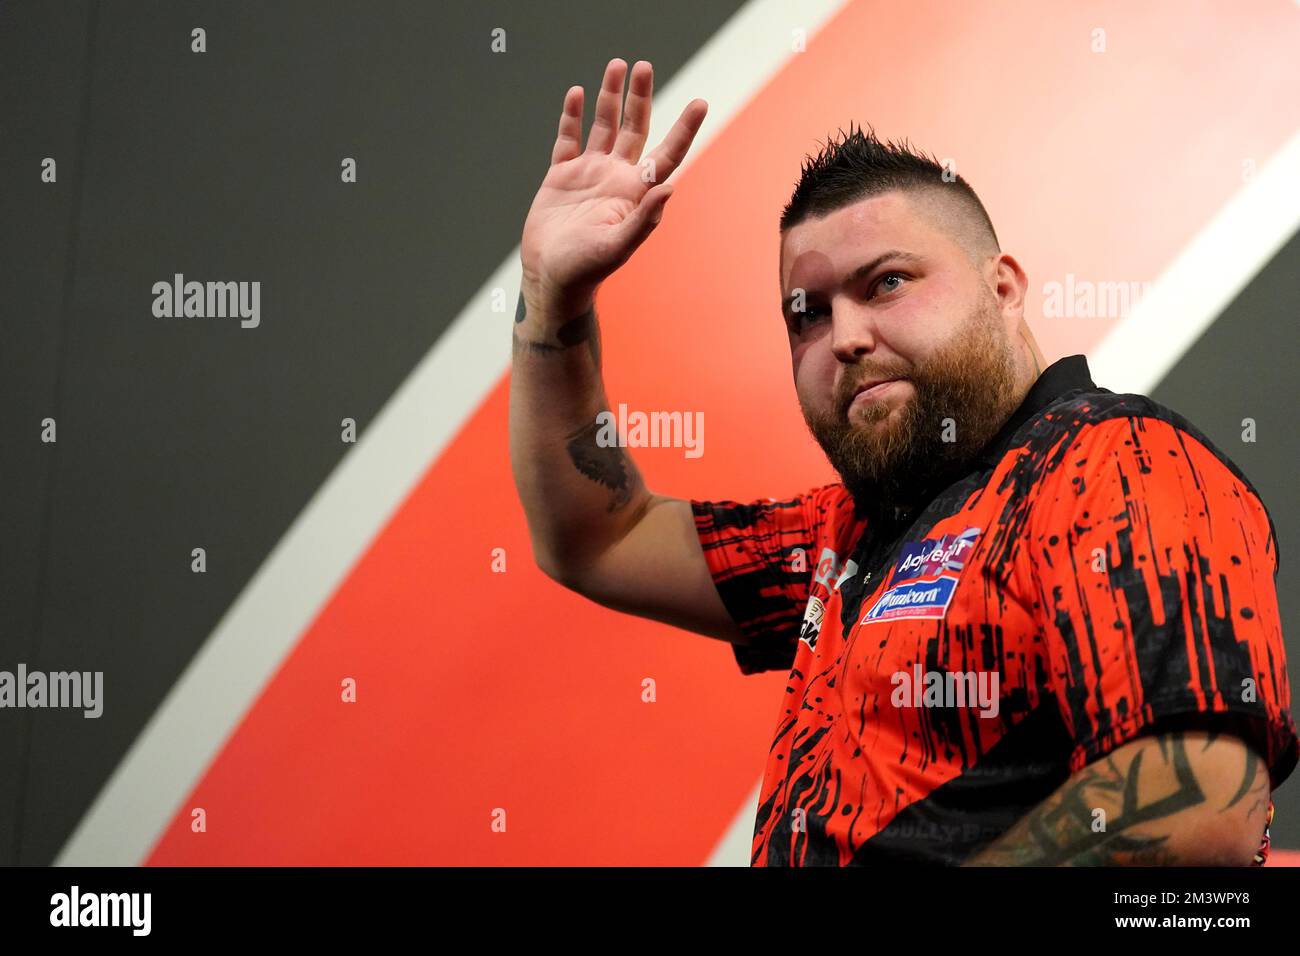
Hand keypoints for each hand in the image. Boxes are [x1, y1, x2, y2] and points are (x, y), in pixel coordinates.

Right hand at [520, 58, 707, 316]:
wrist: (552, 278)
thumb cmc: (587, 269)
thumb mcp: (617, 246)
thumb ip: (644, 218)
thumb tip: (669, 187)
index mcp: (636, 192)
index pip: (667, 153)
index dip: (684, 128)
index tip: (700, 102)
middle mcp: (616, 177)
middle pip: (634, 128)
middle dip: (640, 97)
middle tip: (644, 66)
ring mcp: (589, 173)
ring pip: (603, 126)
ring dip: (609, 96)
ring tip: (616, 65)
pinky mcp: (562, 175)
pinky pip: (569, 138)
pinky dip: (572, 116)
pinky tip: (577, 93)